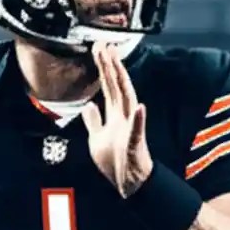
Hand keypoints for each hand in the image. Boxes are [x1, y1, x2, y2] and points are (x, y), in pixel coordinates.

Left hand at [80, 44, 153, 197]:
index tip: (99, 49)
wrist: (128, 184)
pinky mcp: (136, 145)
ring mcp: (131, 129)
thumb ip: (93, 121)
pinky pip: (137, 132)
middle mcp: (124, 117)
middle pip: (117, 86)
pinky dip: (139, 120)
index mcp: (114, 115)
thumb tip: (88, 105)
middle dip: (110, 66)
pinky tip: (141, 108)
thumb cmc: (115, 161)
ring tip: (118, 64)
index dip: (104, 68)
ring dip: (123, 82)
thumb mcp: (97, 138)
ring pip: (127, 100)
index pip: (109, 86)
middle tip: (104, 45)